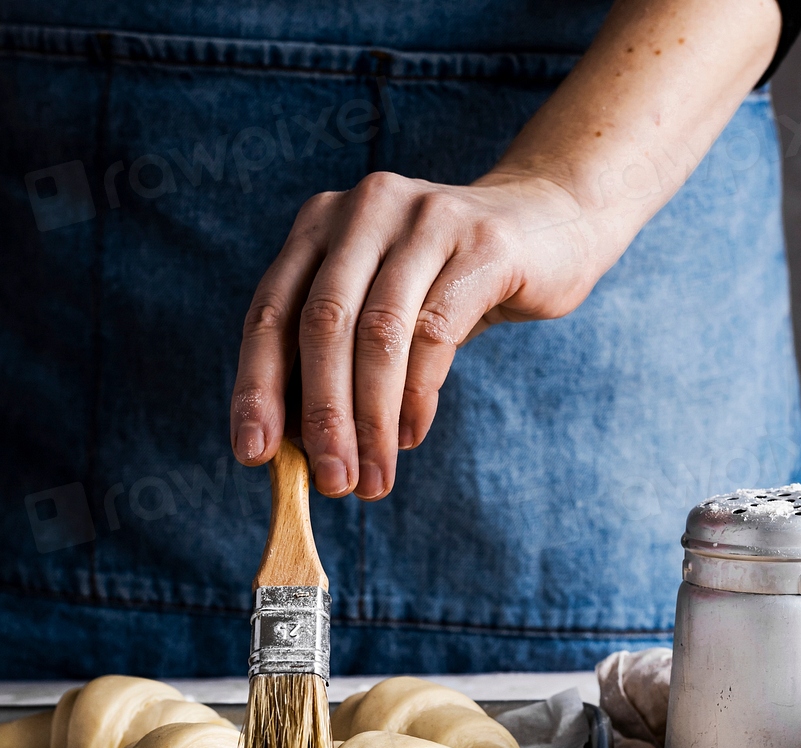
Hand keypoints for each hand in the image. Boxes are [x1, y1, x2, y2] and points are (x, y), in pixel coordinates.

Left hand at [230, 172, 595, 499]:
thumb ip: (337, 358)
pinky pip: (436, 333)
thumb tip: (298, 449)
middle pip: (322, 325)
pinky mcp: (482, 245)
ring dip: (372, 420)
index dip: (256, 388)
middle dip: (322, 416)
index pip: (270, 313)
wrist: (548, 225)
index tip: (253, 455)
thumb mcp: (381, 308)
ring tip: (373, 477)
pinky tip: (411, 435)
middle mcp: (363, 210)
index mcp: (320, 224)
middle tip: (330, 482)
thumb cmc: (447, 283)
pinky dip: (418, 397)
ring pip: (379, 334)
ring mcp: (424, 218)